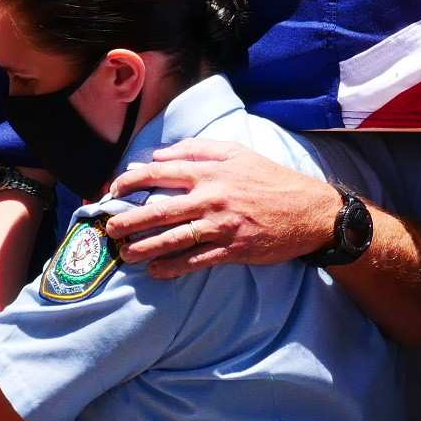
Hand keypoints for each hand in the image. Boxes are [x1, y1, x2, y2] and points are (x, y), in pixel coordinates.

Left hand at [103, 141, 340, 276]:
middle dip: (128, 220)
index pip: (160, 173)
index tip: (113, 190)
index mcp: (211, 171)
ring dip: (145, 248)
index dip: (131, 181)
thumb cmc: (272, 179)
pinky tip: (156, 272)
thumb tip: (158, 156)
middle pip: (160, 210)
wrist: (311, 211)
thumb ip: (197, 149)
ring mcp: (222, 226)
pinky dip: (173, 267)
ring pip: (174, 239)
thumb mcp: (237, 152)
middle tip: (109, 229)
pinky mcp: (233, 249)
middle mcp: (212, 198)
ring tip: (125, 255)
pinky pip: (196, 260)